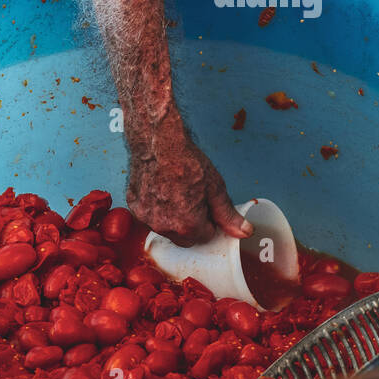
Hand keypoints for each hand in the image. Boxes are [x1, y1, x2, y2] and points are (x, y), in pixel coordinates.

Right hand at [125, 122, 250, 245]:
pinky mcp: (134, 206)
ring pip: (165, 228)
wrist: (159, 142)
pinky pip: (149, 215)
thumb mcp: (215, 188)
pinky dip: (155, 207)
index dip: (209, 220)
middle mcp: (164, 227)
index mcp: (187, 226)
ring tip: (177, 191)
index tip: (207, 205)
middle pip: (184, 237)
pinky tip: (161, 188)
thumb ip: (227, 215)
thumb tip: (244, 231)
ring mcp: (146, 217)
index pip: (205, 236)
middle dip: (191, 224)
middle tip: (193, 199)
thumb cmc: (186, 161)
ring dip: (172, 218)